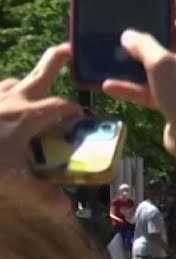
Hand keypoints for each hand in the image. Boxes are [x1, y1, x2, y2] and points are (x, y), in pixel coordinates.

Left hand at [0, 44, 81, 211]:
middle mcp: (14, 98)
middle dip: (61, 58)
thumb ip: (39, 194)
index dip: (76, 111)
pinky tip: (0, 107)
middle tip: (72, 49)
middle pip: (43, 71)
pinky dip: (4, 94)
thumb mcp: (11, 180)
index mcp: (29, 115)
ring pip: (16, 81)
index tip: (84, 118)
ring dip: (29, 84)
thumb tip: (64, 209)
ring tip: (32, 95)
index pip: (62, 106)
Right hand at [102, 0, 175, 169]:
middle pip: (175, 32)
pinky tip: (109, 84)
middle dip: (154, 23)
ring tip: (117, 42)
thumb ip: (142, 44)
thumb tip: (128, 35)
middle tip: (137, 3)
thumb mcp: (160, 64)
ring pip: (162, 59)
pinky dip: (137, 85)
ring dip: (140, 56)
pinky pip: (156, 85)